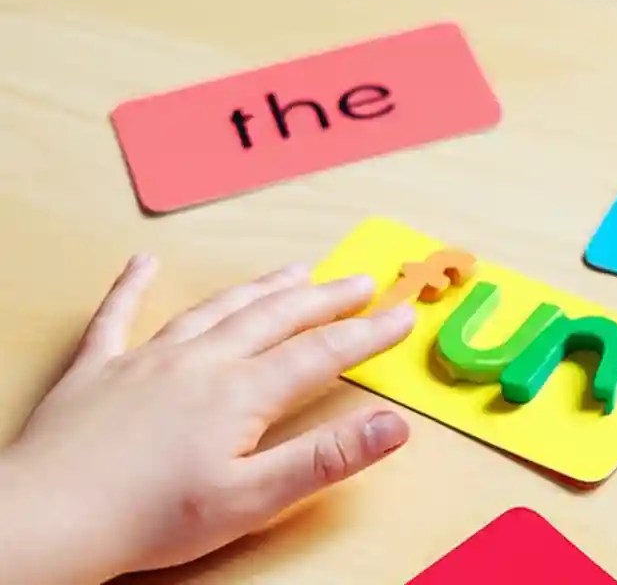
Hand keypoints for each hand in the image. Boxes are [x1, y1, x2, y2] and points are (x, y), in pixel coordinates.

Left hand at [0, 255, 415, 583]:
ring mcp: (145, 360)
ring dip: (259, 288)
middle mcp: (200, 363)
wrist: (46, 520)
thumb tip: (393, 425)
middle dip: (324, 299)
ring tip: (293, 272)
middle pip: (275, 319)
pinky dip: (131, 285)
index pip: (320, 355)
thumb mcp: (253, 499)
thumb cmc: (149, 518)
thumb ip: (325, 458)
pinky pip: (118, 316)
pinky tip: (142, 263)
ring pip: (215, 310)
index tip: (402, 315)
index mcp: (241, 394)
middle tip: (360, 281)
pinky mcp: (96, 370)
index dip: (367, 334)